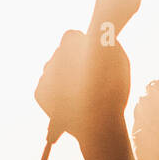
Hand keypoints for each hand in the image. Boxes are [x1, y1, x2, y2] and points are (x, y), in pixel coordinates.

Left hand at [34, 29, 130, 143]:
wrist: (98, 123)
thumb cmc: (113, 90)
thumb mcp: (119, 60)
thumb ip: (105, 45)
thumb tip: (97, 36)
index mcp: (73, 43)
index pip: (71, 36)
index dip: (80, 44)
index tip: (87, 54)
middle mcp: (54, 55)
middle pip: (61, 54)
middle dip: (71, 61)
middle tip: (86, 76)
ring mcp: (44, 74)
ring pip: (53, 70)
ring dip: (63, 75)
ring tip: (80, 91)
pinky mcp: (38, 92)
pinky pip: (47, 86)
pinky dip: (56, 91)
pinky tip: (71, 100)